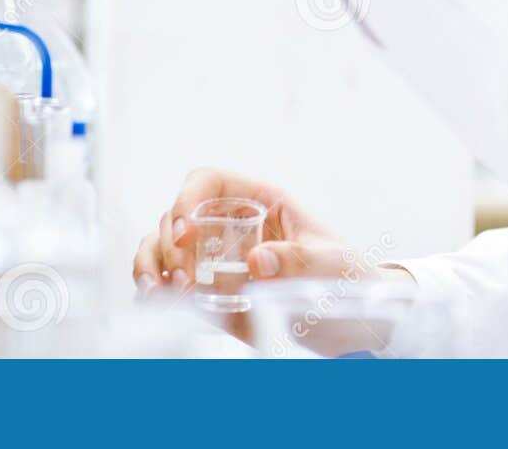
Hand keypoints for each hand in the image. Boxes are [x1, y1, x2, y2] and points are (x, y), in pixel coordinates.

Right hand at [131, 168, 412, 293]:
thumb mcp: (332, 265)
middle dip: (170, 245)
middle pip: (177, 216)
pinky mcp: (212, 292)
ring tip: (161, 292)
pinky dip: (156, 289)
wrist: (355, 325)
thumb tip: (258, 260)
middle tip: (185, 279)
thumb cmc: (347, 279)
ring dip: (152, 266)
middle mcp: (233, 225)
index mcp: (263, 202)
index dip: (188, 198)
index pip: (210, 182)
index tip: (187, 231)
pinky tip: (163, 303)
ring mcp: (218, 258)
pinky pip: (170, 282)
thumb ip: (299, 261)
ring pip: (162, 246)